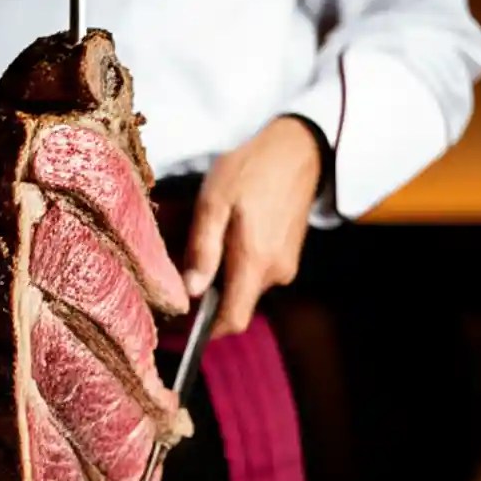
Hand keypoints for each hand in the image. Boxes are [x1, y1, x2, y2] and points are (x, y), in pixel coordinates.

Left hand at [183, 116, 321, 337]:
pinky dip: (239, 264)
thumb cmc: (251, 170)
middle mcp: (275, 273)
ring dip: (224, 275)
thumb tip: (192, 291)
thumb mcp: (214, 202)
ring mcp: (286, 265)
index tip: (182, 324)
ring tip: (211, 238)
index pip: (233, 320)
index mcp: (255, 263)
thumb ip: (203, 249)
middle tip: (188, 262)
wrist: (298, 149)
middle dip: (210, 294)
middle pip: (236, 304)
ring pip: (246, 287)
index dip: (206, 331)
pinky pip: (258, 272)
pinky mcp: (290, 256)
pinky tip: (231, 233)